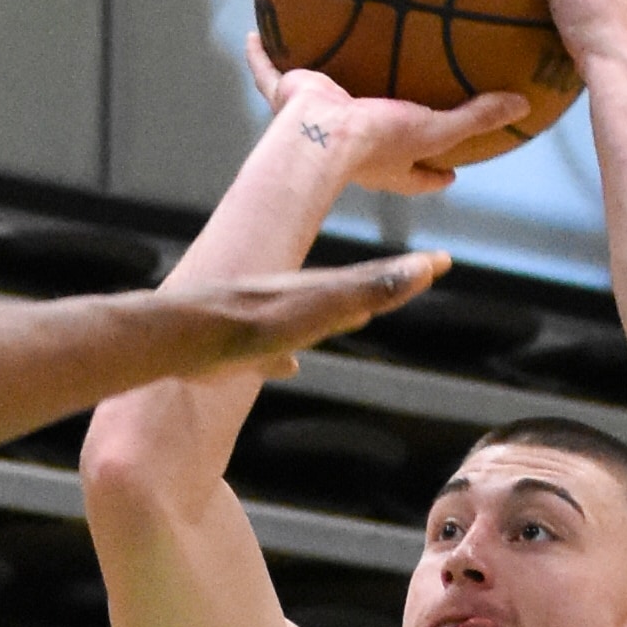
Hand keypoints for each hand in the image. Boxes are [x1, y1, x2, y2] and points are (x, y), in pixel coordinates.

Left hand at [199, 249, 450, 375]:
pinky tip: (288, 366)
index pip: (377, 277)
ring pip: (311, 318)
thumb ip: (371, 290)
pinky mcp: (242, 350)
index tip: (441, 260)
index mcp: (320, 291)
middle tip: (404, 281)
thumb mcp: (324, 307)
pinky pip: (273, 352)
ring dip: (335, 317)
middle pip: (347, 292)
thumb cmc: (256, 324)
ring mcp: (267, 323)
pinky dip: (286, 357)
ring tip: (353, 319)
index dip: (411, 271)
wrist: (185, 336)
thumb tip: (424, 267)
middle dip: (378, 288)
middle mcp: (296, 302)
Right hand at [247, 33, 526, 195]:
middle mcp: (350, 147)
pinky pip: (268, 72)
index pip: (417, 176)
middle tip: (400, 112)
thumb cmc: (376, 142)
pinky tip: (254, 32)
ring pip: (320, 103)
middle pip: (371, 137)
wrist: (320, 136)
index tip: (453, 173)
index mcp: (386, 165)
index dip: (435, 175)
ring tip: (329, 62)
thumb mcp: (434, 130)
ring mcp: (315, 121)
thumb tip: (524, 106)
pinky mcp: (285, 98)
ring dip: (319, 85)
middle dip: (382, 127)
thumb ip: (476, 118)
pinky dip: (260, 55)